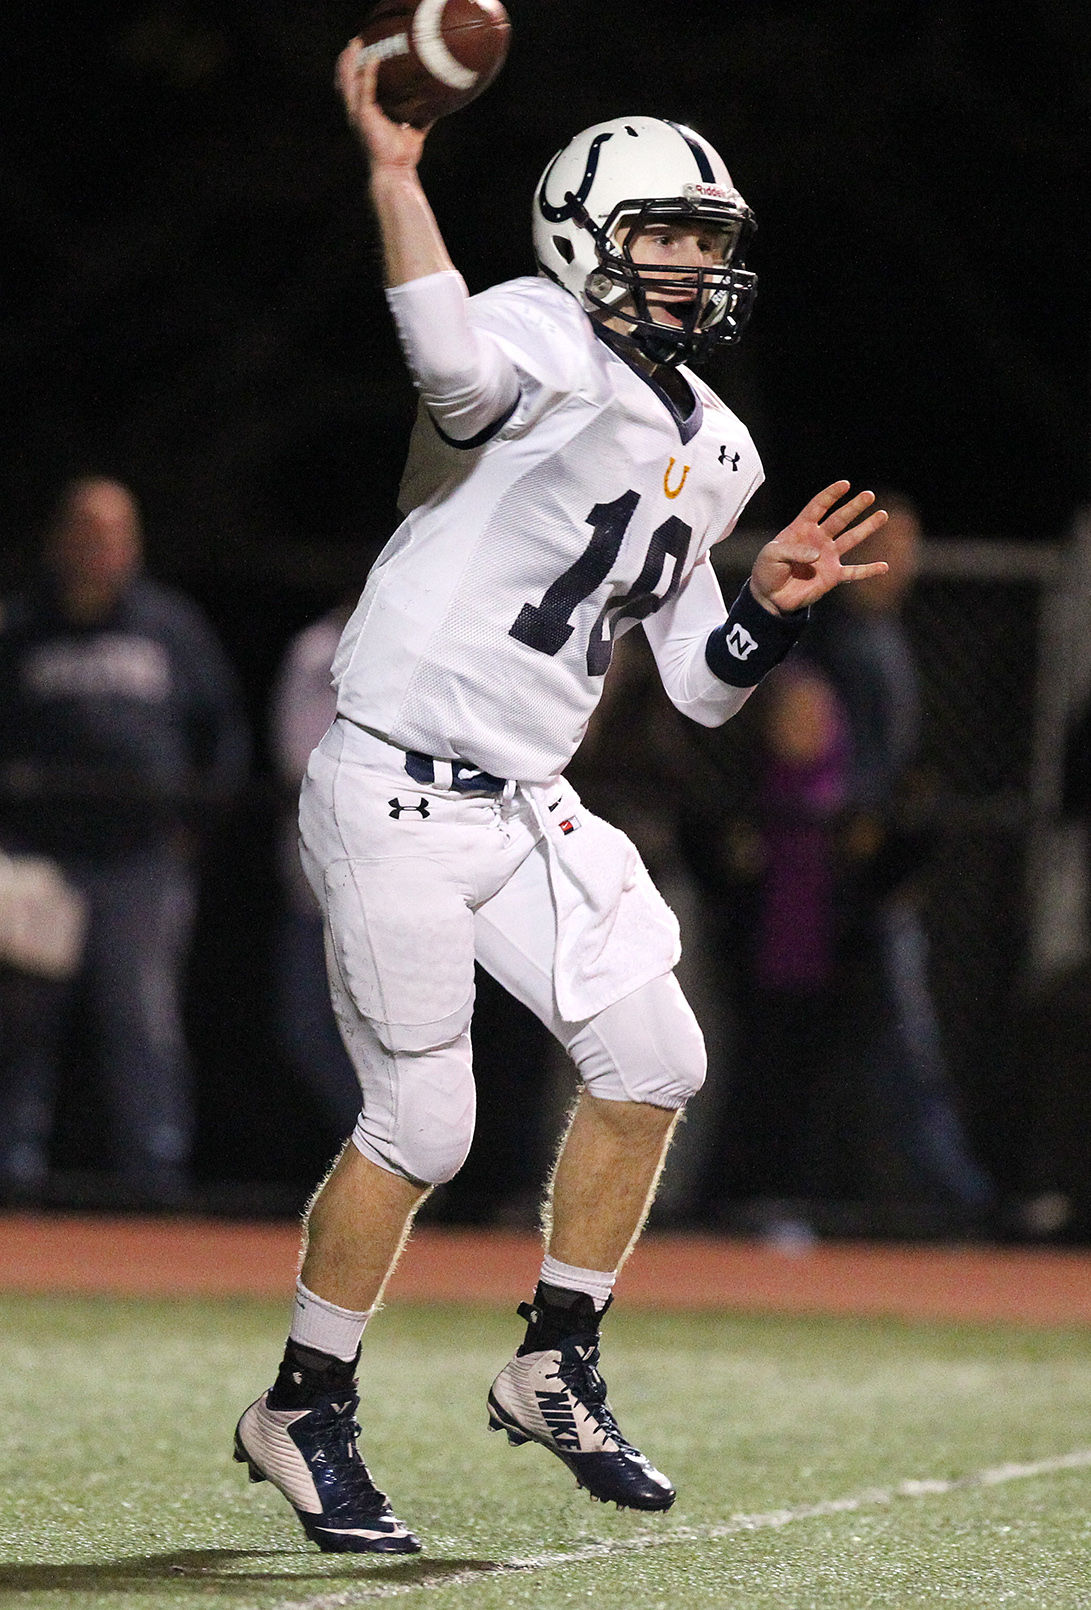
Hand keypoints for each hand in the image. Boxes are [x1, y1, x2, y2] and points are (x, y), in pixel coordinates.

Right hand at [335, 41, 431, 173]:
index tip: (361, 53)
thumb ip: (421, 116)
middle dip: (347, 61)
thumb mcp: (414, 131)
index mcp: (364, 115)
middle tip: (355, 42)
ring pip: (346, 81)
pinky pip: (364, 89)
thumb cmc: (402, 157)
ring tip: (356, 44)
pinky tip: (373, 58)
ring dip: (350, 61)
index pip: (355, 88)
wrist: (394, 173)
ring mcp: (357, 115)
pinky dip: (368, 73)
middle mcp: (356, 113)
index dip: (354, 71)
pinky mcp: (363, 116)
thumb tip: (437, 105)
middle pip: (344, 81)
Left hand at [749, 482, 888, 615]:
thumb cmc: (768, 570)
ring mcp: (828, 557)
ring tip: (882, 515)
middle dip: (854, 507)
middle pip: (839, 519)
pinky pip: (854, 572)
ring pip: (851, 539)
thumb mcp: (772, 555)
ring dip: (867, 527)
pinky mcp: (833, 576)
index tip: (845, 484)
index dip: (830, 495)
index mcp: (801, 528)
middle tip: (869, 495)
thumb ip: (794, 551)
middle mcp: (819, 539)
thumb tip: (818, 554)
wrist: (770, 596)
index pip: (818, 507)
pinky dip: (869, 571)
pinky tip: (884, 567)